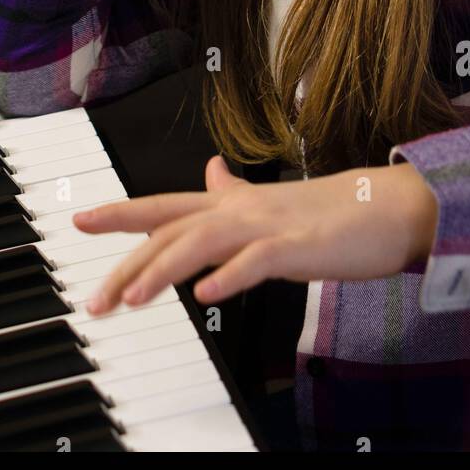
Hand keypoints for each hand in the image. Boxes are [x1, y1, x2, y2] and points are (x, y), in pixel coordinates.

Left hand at [72, 154, 439, 313]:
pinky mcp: (298, 245)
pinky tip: (205, 294)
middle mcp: (243, 209)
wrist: (390, 206)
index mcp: (235, 203)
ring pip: (201, 241)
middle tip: (96, 299)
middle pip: (173, 229)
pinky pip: (256, 261)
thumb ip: (237, 191)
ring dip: (162, 270)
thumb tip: (211, 171)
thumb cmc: (335, 211)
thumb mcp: (275, 201)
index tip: (80, 220)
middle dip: (128, 261)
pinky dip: (229, 276)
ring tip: (131, 298)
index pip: (167, 204)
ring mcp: (269, 224)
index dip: (122, 212)